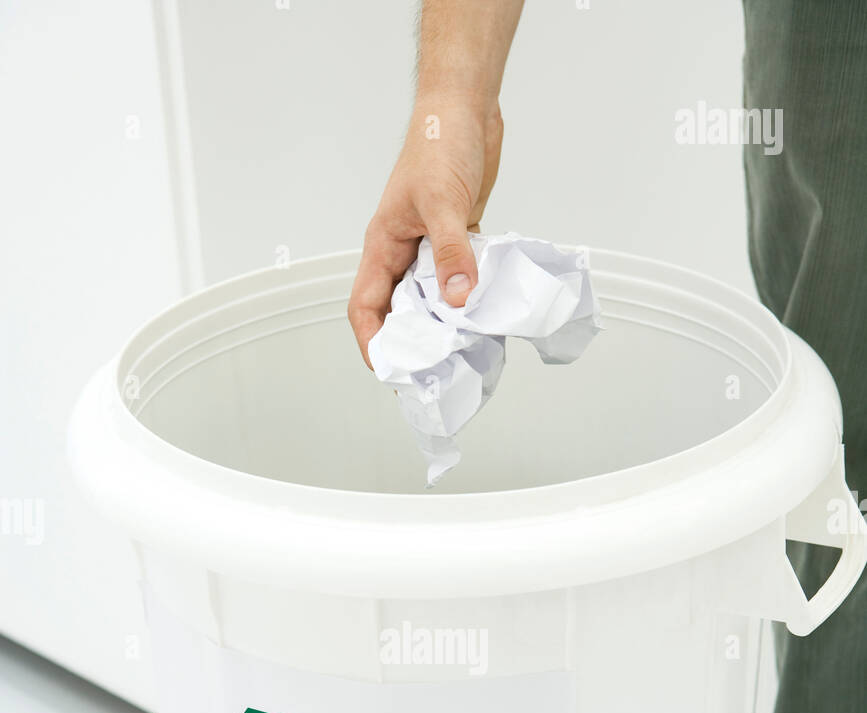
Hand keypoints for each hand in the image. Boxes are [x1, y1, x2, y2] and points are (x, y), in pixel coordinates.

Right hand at [348, 98, 503, 366]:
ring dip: (444, 324)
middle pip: (397, 311)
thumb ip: (451, 252)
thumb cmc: (438, 143)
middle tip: (432, 373)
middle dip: (411, 344)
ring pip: (429, 300)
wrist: (465, 110)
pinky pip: (457, 283)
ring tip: (462, 352)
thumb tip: (458, 299)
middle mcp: (402, 253)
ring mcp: (428, 250)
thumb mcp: (443, 202)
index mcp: (382, 246)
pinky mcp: (455, 243)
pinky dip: (468, 301)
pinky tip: (484, 316)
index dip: (373, 342)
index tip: (391, 370)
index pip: (365, 306)